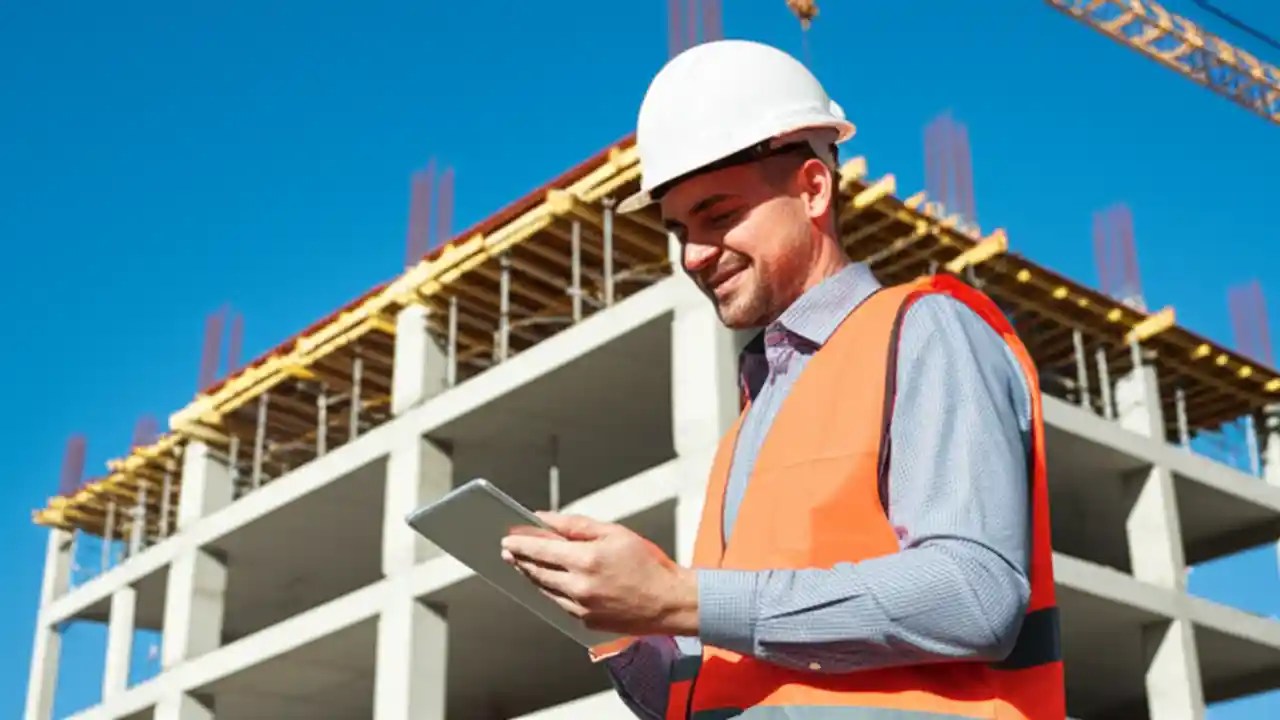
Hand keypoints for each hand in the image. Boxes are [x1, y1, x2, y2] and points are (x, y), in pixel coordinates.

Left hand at [500, 512, 698, 635]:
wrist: (670, 602)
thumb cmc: (648, 563)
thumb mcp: (614, 532)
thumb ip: (576, 525)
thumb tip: (544, 519)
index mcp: (586, 559)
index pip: (541, 548)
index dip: (521, 542)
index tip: (508, 538)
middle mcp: (579, 586)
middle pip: (537, 571)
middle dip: (520, 559)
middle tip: (509, 550)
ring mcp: (581, 607)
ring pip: (544, 589)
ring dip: (531, 575)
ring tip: (523, 564)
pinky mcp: (586, 622)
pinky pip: (559, 604)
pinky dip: (550, 591)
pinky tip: (547, 582)